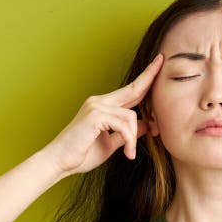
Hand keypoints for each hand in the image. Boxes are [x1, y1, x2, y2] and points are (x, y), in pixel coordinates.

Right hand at [44, 53, 164, 175]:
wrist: (60, 162)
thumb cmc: (82, 154)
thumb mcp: (111, 143)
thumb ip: (126, 134)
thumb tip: (145, 125)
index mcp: (103, 106)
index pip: (129, 91)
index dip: (145, 78)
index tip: (158, 64)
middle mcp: (99, 101)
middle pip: (132, 88)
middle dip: (149, 75)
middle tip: (162, 59)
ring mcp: (96, 106)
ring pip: (131, 116)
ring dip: (133, 138)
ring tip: (129, 154)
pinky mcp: (95, 116)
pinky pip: (123, 125)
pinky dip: (129, 140)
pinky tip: (127, 154)